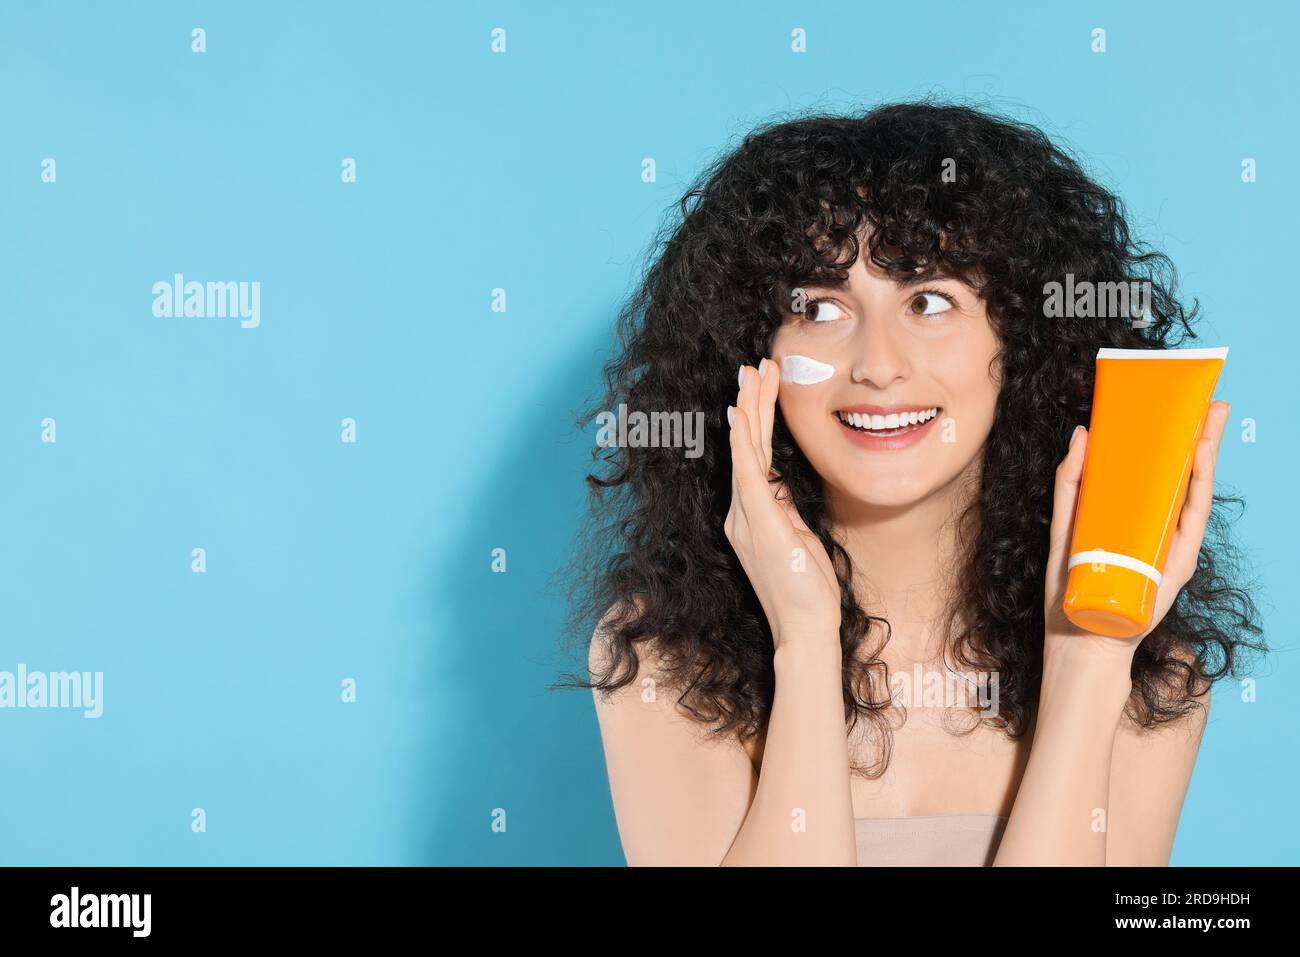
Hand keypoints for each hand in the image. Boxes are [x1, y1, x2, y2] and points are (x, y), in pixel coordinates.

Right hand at [725, 358, 841, 646]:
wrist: (804, 629)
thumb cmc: (806, 591)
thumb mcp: (799, 541)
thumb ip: (787, 512)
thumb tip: (784, 489)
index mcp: (751, 516)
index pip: (753, 458)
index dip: (757, 421)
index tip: (760, 388)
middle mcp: (740, 513)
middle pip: (747, 447)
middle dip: (752, 403)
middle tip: (754, 366)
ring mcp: (745, 518)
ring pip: (747, 451)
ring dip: (750, 409)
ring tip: (752, 375)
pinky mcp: (757, 523)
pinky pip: (748, 473)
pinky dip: (743, 441)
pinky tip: (742, 415)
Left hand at [1043, 400, 1231, 659]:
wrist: (1079, 644)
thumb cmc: (1072, 591)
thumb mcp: (1064, 528)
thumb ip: (1071, 484)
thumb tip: (1082, 434)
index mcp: (1135, 523)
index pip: (1158, 475)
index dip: (1171, 440)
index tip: (1182, 406)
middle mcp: (1159, 534)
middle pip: (1184, 479)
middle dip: (1201, 440)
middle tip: (1214, 404)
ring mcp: (1171, 550)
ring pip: (1195, 495)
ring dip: (1205, 457)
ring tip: (1210, 424)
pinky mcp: (1176, 566)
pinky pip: (1190, 521)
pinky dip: (1197, 490)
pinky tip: (1199, 464)